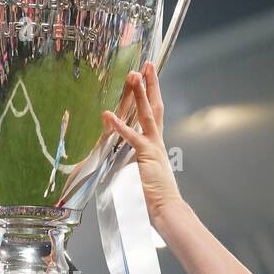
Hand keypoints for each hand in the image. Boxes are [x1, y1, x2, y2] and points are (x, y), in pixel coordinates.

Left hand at [101, 62, 181, 229]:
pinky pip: (130, 137)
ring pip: (146, 114)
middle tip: (146, 64)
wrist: (166, 209)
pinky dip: (118, 126)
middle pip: (155, 106)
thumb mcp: (141, 173)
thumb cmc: (153, 197)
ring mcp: (152, 147)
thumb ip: (133, 162)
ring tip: (132, 75)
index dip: (152, 93)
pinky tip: (107, 115)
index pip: (154, 113)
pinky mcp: (145, 156)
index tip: (149, 76)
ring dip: (139, 94)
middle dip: (150, 84)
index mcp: (156, 144)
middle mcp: (156, 141)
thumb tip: (121, 158)